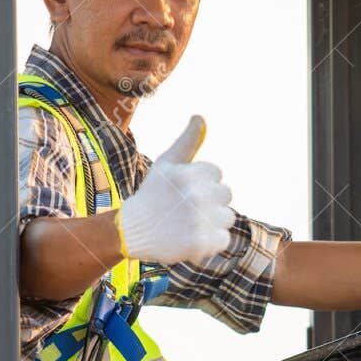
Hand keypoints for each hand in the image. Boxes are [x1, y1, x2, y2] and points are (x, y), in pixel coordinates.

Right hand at [116, 116, 235, 263]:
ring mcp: (201, 220)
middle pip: (226, 194)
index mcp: (191, 174)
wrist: (132, 230)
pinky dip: (210, 241)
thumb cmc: (152, 194)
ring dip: (213, 221)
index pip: (217, 174)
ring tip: (189, 223)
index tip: (182, 191)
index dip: (201, 183)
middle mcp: (198, 195)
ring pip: (227, 217)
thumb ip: (187, 141)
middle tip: (186, 209)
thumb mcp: (166, 163)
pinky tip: (190, 238)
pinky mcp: (203, 243)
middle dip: (210, 201)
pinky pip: (223, 239)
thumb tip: (201, 117)